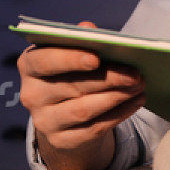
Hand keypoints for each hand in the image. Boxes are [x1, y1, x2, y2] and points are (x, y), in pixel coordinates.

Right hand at [18, 21, 145, 169]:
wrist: (62, 118)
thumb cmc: (70, 75)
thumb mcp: (71, 55)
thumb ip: (80, 40)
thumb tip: (88, 28)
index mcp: (29, 66)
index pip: (43, 61)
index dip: (69, 59)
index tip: (96, 57)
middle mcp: (32, 95)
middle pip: (71, 86)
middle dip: (107, 79)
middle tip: (135, 73)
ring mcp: (45, 121)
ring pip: (83, 110)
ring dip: (116, 97)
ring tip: (139, 86)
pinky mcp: (61, 141)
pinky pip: (95, 128)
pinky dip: (119, 113)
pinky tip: (136, 101)